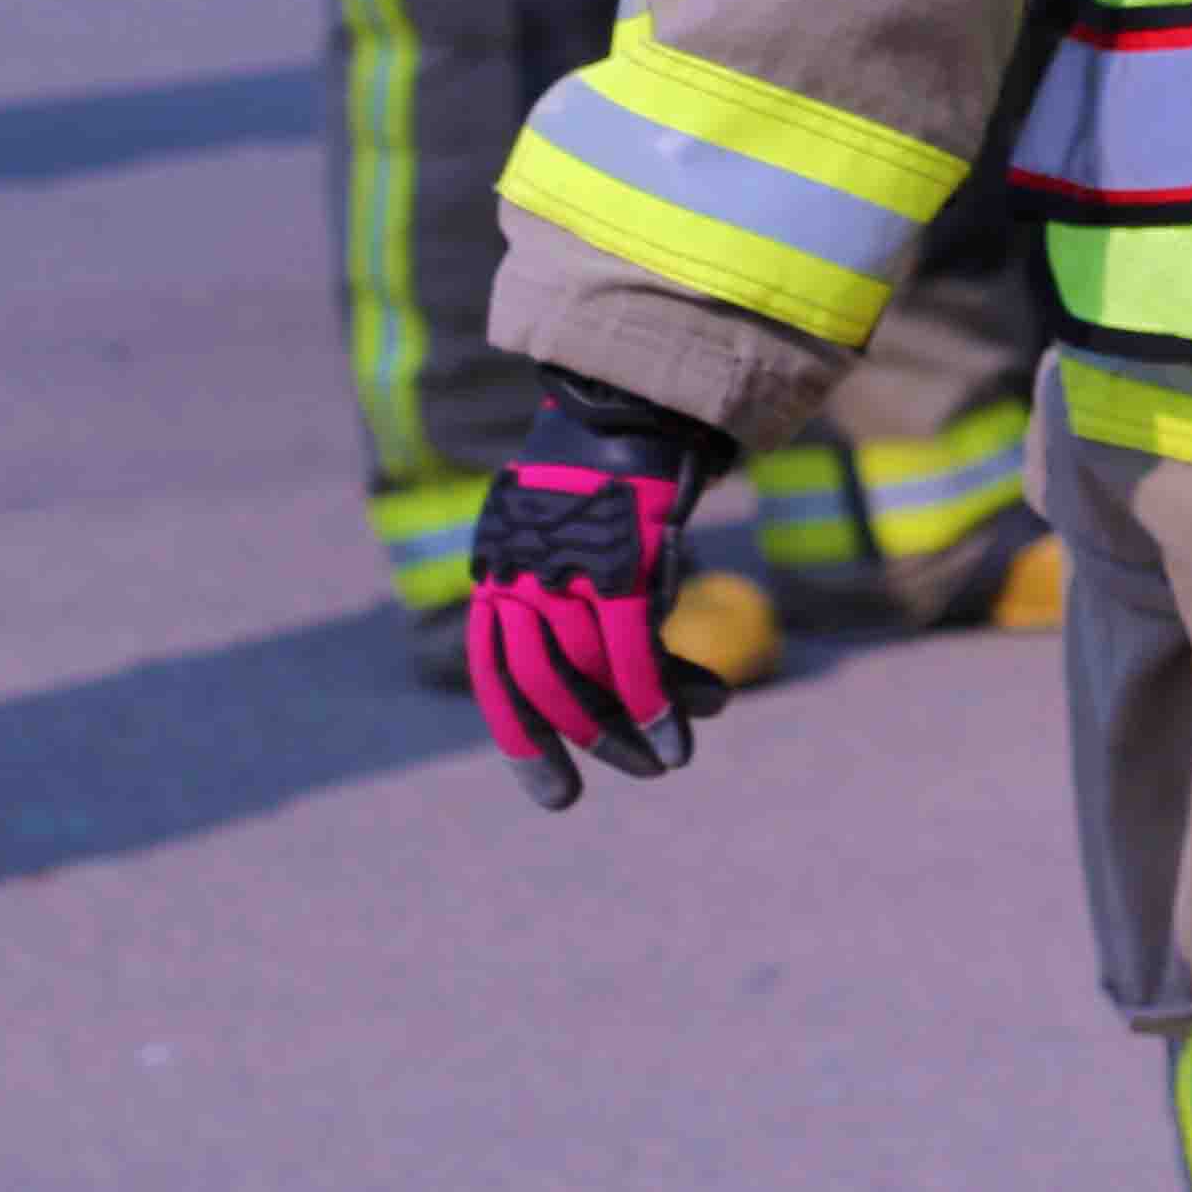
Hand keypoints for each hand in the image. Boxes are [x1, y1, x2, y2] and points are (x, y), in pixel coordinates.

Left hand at [465, 370, 735, 812]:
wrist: (638, 397)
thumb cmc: (615, 472)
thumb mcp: (574, 538)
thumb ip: (575, 600)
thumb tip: (614, 676)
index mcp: (500, 576)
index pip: (499, 679)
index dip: (527, 744)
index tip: (558, 794)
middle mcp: (522, 579)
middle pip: (545, 688)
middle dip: (589, 745)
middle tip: (633, 778)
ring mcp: (569, 571)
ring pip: (592, 678)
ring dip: (636, 728)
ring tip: (673, 760)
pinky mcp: (621, 562)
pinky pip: (636, 652)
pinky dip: (662, 696)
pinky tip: (692, 721)